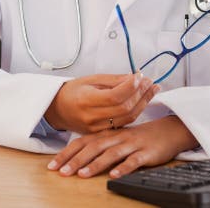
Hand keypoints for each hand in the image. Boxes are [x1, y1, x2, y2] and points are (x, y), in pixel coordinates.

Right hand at [43, 73, 159, 133]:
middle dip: (141, 94)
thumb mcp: (90, 79)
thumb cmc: (72, 91)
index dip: (131, 86)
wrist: (57, 110)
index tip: (140, 75)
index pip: (115, 96)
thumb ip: (113, 80)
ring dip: (143, 103)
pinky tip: (142, 101)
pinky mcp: (102, 134)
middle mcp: (92, 117)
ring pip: (128, 118)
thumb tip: (134, 77)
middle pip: (125, 108)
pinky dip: (135, 112)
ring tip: (152, 89)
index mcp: (86, 100)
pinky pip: (123, 123)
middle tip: (150, 81)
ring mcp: (97, 128)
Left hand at [47, 115, 198, 178]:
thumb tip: (76, 157)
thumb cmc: (138, 138)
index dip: (66, 153)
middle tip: (62, 172)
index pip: (82, 142)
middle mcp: (116, 138)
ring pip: (110, 154)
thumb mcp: (116, 139)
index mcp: (107, 134)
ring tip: (82, 174)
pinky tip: (114, 176)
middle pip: (92, 148)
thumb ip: (99, 145)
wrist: (168, 130)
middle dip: (75, 160)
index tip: (52, 165)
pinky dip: (123, 168)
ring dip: (95, 164)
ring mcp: (131, 145)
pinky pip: (133, 161)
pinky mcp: (145, 153)